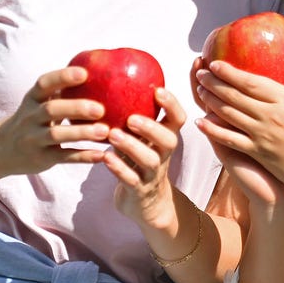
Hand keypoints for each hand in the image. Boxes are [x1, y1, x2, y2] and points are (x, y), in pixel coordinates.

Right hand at [0, 66, 109, 176]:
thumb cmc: (33, 119)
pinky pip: (63, 157)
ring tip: (104, 131)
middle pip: (51, 109)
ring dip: (81, 132)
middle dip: (76, 108)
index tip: (84, 73)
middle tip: (101, 109)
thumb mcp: (38, 102)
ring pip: (56, 134)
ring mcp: (34, 139)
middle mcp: (30, 117)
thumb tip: (98, 73)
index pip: (44, 83)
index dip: (63, 77)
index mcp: (32, 99)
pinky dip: (82, 156)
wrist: (2, 149)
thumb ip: (60, 91)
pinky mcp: (41, 158)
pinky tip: (101, 155)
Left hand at [105, 87, 186, 228]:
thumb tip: (113, 78)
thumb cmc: (138, 161)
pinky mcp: (138, 192)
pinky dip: (119, 169)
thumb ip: (135, 115)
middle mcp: (163, 155)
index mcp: (165, 138)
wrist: (145, 204)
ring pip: (149, 160)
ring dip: (132, 146)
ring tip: (113, 135)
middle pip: (168, 140)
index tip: (158, 90)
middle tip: (131, 117)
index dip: (172, 105)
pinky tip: (105, 158)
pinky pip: (131, 180)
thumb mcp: (142, 139)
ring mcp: (152, 175)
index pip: (178, 119)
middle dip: (152, 127)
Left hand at [195, 47, 283, 195]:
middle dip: (214, 83)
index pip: (251, 81)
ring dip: (210, 101)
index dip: (229, 72)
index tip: (214, 63)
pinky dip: (213, 130)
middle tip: (200, 73)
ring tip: (198, 90)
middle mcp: (272, 115)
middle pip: (235, 95)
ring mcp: (263, 135)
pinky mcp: (259, 152)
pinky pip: (230, 139)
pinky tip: (200, 122)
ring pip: (229, 114)